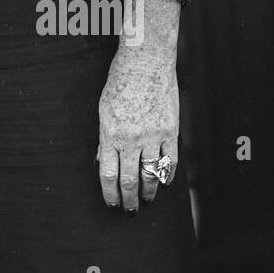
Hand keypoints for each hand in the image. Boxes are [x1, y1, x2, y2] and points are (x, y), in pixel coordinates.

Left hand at [97, 40, 179, 211]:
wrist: (147, 61)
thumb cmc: (120, 82)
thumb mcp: (104, 109)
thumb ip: (105, 138)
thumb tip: (102, 162)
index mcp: (110, 133)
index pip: (108, 175)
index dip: (110, 194)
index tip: (112, 204)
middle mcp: (131, 138)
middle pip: (130, 180)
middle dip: (129, 200)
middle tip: (130, 211)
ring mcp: (153, 135)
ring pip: (151, 175)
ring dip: (149, 192)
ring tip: (146, 201)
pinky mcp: (171, 130)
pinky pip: (171, 160)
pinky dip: (167, 175)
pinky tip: (164, 183)